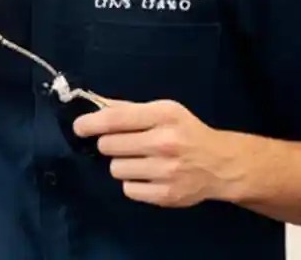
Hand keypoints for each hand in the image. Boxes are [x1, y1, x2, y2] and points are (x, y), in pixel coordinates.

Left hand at [73, 98, 239, 208]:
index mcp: (164, 115)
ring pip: (116, 169)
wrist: (220, 164)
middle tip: (126, 145)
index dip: (91, 123)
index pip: (116, 118)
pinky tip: (149, 176)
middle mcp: (164, 142)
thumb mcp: (166, 111)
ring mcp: (165, 171)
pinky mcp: (165, 195)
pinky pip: (128, 189)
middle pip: (109, 145)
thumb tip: (95, 105)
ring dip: (122, 164)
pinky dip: (133, 183)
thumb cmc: (187, 132)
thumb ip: (130, 109)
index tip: (79, 127)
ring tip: (141, 161)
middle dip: (111, 144)